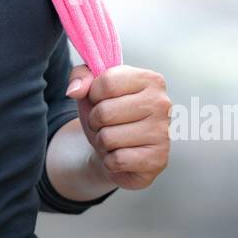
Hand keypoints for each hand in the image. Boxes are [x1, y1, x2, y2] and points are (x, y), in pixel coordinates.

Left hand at [65, 64, 170, 190]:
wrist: (117, 150)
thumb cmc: (109, 115)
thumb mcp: (92, 89)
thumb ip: (81, 76)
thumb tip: (75, 90)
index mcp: (150, 79)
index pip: (107, 82)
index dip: (93, 94)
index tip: (100, 100)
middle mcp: (161, 103)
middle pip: (105, 112)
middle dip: (95, 121)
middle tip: (106, 124)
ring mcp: (162, 133)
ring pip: (108, 138)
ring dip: (102, 142)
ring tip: (114, 139)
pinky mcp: (158, 159)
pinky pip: (117, 160)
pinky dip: (111, 161)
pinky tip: (122, 155)